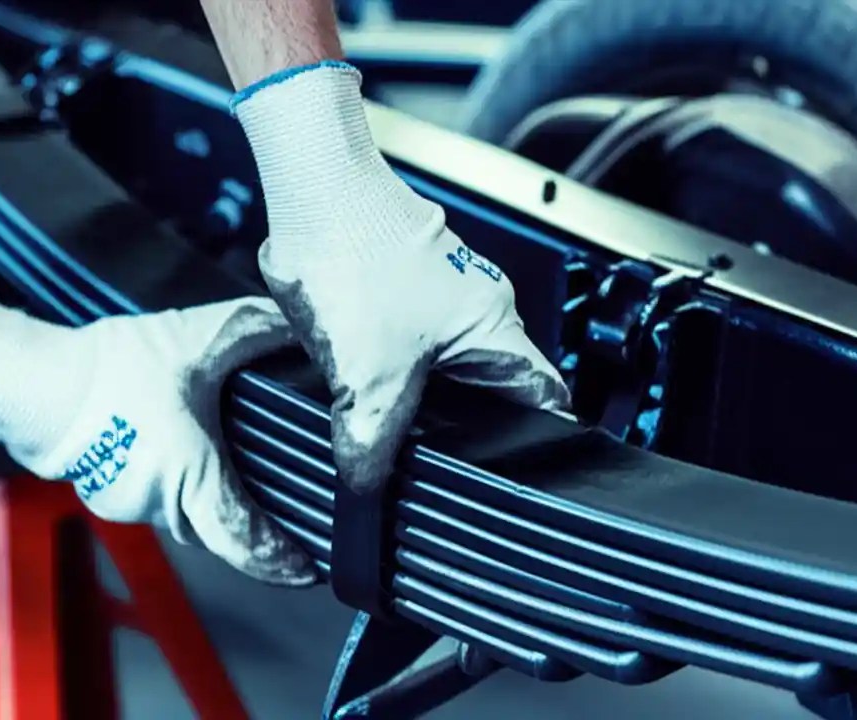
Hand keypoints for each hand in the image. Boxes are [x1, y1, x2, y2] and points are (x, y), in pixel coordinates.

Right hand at [0, 281, 315, 585]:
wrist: (35, 380)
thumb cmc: (114, 369)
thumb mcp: (201, 337)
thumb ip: (260, 331)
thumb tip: (302, 330)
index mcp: (193, 478)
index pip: (247, 543)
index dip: (280, 562)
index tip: (306, 570)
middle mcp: (162, 503)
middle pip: (220, 530)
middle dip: (249, 524)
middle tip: (283, 511)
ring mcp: (129, 504)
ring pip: (187, 514)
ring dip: (209, 497)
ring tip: (231, 467)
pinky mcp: (106, 494)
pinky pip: (156, 499)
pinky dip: (176, 483)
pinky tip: (183, 450)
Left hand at [234, 62, 570, 492]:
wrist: (311, 190)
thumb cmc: (354, 254)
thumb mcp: (366, 376)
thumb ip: (370, 442)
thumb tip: (366, 484)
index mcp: (495, 326)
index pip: (545, 397)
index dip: (536, 441)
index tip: (513, 474)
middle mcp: (478, 305)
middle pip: (489, 387)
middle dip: (462, 426)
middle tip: (435, 463)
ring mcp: (439, 290)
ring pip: (442, 364)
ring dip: (417, 394)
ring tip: (390, 425)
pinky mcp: (401, 281)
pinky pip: (406, 340)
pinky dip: (387, 366)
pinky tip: (357, 384)